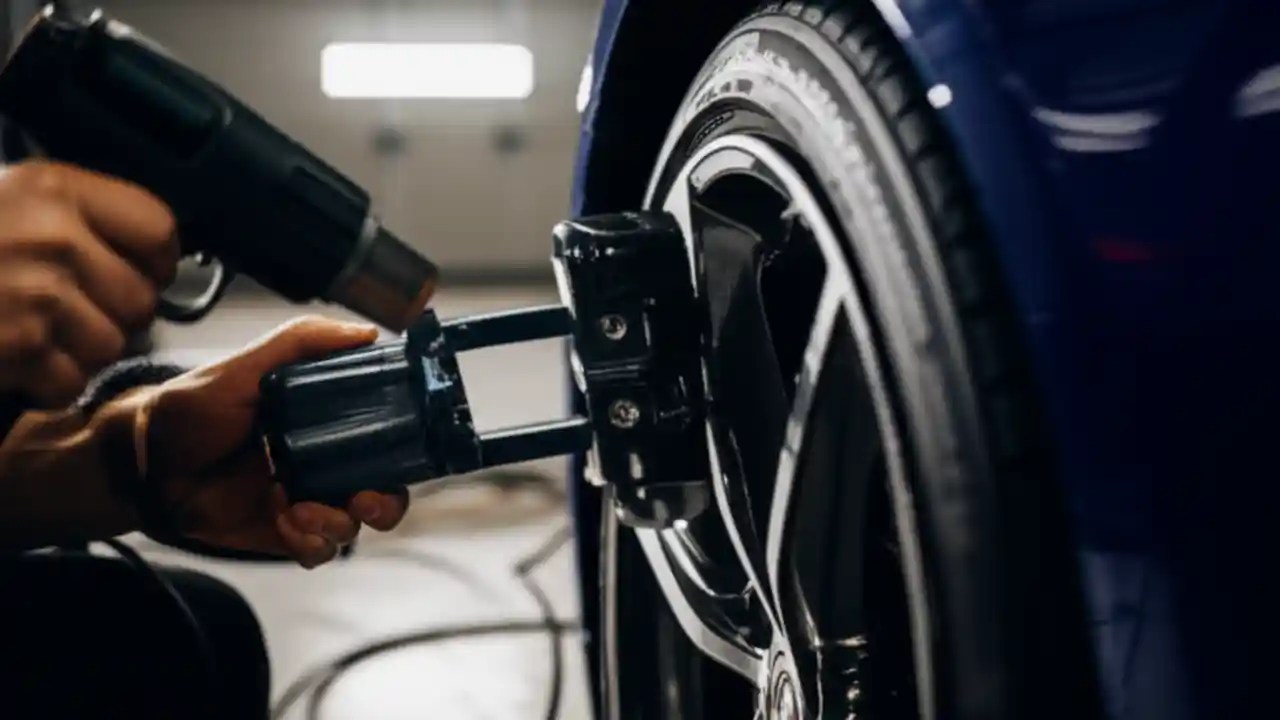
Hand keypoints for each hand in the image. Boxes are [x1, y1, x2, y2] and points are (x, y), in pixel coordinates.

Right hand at [0, 161, 177, 407]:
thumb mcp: (9, 202)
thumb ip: (75, 218)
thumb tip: (157, 256)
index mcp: (53, 188)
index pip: (158, 227)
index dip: (155, 261)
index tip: (138, 272)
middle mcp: (52, 235)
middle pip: (142, 298)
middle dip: (110, 316)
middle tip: (62, 312)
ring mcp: (36, 294)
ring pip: (111, 346)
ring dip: (75, 352)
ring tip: (28, 333)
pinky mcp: (18, 347)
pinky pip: (71, 382)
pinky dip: (44, 384)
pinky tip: (11, 360)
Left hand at [111, 317, 409, 567]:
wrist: (143, 463)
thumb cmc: (191, 409)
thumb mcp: (244, 366)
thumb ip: (301, 343)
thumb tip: (364, 332)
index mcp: (327, 423)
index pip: (386, 439)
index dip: (402, 451)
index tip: (397, 452)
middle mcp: (325, 463)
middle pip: (385, 491)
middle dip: (385, 502)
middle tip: (364, 499)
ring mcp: (307, 500)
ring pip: (355, 526)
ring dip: (339, 522)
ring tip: (302, 509)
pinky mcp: (285, 534)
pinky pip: (319, 551)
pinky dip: (310, 541)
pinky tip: (283, 519)